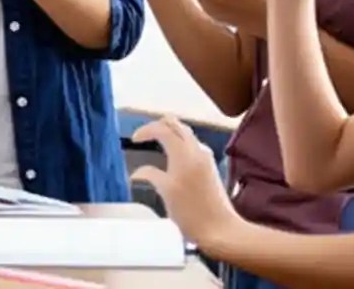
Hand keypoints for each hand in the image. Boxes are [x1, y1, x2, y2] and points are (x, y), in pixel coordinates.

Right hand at [130, 116, 240, 246]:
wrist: (220, 229)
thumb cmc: (190, 212)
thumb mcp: (166, 192)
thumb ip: (151, 175)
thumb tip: (137, 172)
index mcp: (183, 153)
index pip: (162, 129)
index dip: (146, 130)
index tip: (133, 140)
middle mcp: (197, 149)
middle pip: (177, 124)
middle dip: (159, 125)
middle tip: (144, 136)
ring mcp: (206, 157)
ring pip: (186, 133)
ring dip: (170, 133)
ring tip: (155, 143)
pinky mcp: (210, 167)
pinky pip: (192, 145)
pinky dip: (179, 143)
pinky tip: (172, 158)